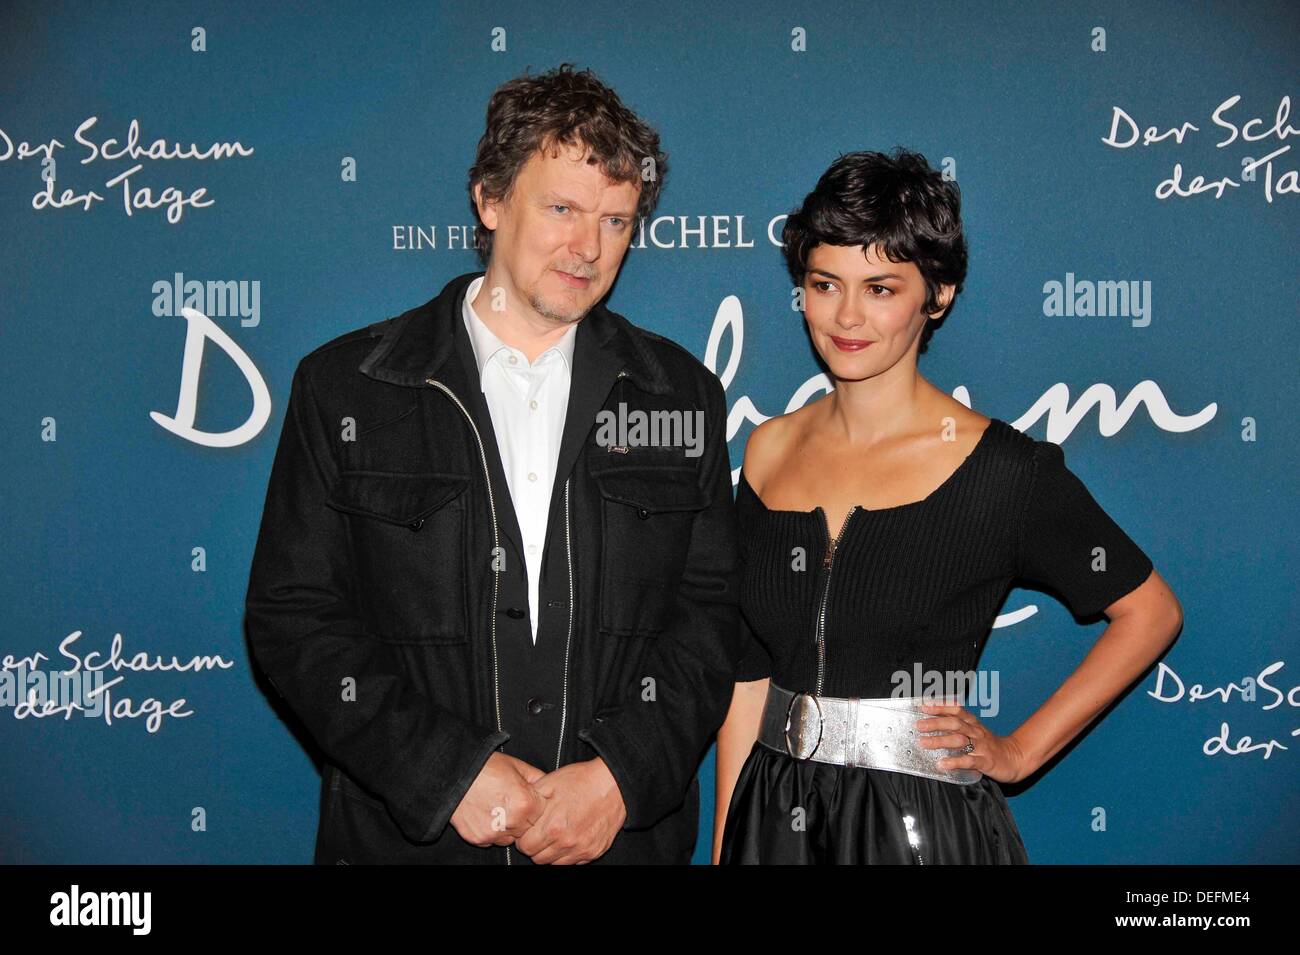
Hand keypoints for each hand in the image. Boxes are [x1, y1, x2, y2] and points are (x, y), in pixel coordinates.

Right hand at [450, 752, 546, 846]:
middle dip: (524, 818)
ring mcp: (494, 833)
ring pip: (510, 838)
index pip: (543, 814)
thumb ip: (537, 779)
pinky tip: (485, 813)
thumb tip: (550, 787)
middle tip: (511, 802)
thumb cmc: (485, 767)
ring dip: (508, 828)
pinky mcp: (478, 838)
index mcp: (525, 803)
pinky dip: (491, 831)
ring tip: (497, 807)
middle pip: (528, 829)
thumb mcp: (516, 766)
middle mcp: (512, 822)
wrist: (453, 773)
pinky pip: (492, 841)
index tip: (528, 798)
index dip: (536, 805)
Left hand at [515, 758, 626, 864]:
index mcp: (553, 826)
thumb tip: (518, 811)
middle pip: (538, 858)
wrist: (613, 784)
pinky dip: (568, 853)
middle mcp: (567, 842)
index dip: (524, 838)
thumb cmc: (582, 780)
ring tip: (556, 834)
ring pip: (554, 863)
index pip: (525, 847)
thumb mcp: (550, 782)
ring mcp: (581, 849)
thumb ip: (531, 799)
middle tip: (542, 832)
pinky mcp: (594, 852)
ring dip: (551, 852)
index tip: (529, 830)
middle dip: (536, 846)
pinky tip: (570, 837)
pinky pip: (573, 862)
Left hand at [916, 703, 1030, 783]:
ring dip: (940, 740)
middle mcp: (976, 732)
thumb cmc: (990, 745)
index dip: (940, 707)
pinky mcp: (986, 762)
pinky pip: (970, 761)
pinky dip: (955, 762)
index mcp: (973, 724)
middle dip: (936, 723)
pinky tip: (943, 764)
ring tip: (924, 743)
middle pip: (955, 723)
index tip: (924, 705)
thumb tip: (933, 720)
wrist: (1016, 758)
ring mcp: (981, 747)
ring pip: (960, 740)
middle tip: (919, 725)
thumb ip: (957, 725)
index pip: (956, 711)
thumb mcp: (974, 731)